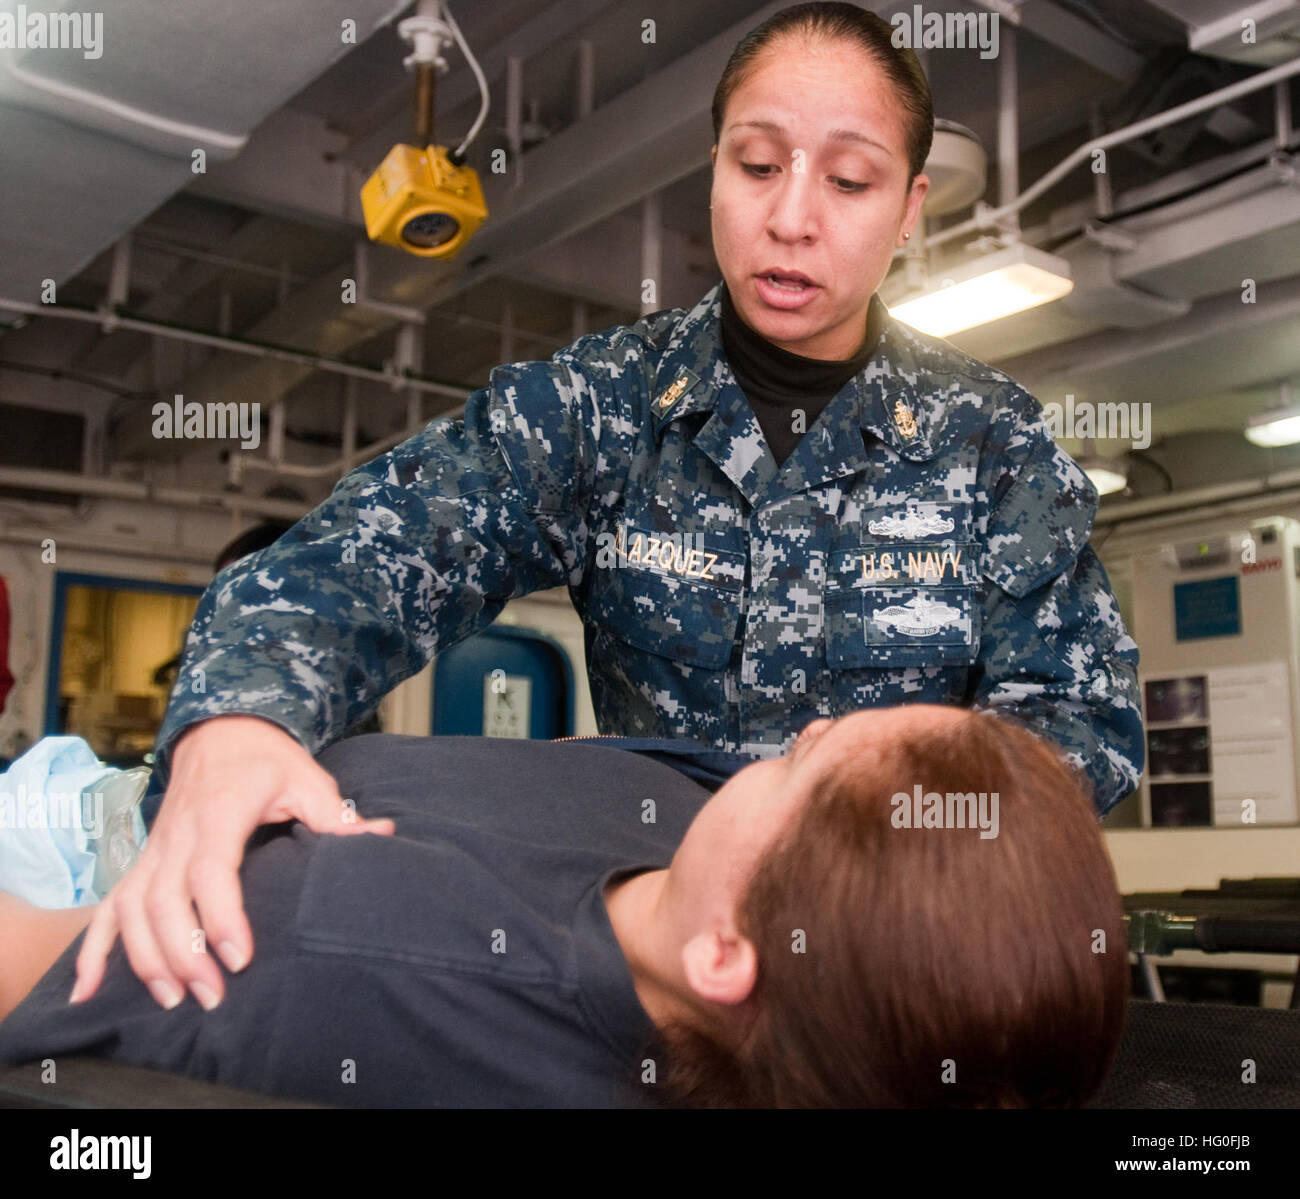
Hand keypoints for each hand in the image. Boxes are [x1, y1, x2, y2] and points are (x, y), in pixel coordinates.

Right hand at [70, 715, 393, 1009]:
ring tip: (174, 999)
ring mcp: (153, 851)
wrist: (220, 732)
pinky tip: (87, 992)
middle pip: (164, 900)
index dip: (222, 916)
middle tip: (212, 996)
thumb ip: (337, 814)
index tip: (240, 957)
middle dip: (183, 953)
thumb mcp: (306, 778)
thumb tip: (382, 835)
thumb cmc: (266, 760)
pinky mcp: (142, 863)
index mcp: (219, 813)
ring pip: (131, 910)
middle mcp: (177, 835)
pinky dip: (93, 951)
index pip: (211, 871)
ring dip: (145, 958)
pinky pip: (107, 908)